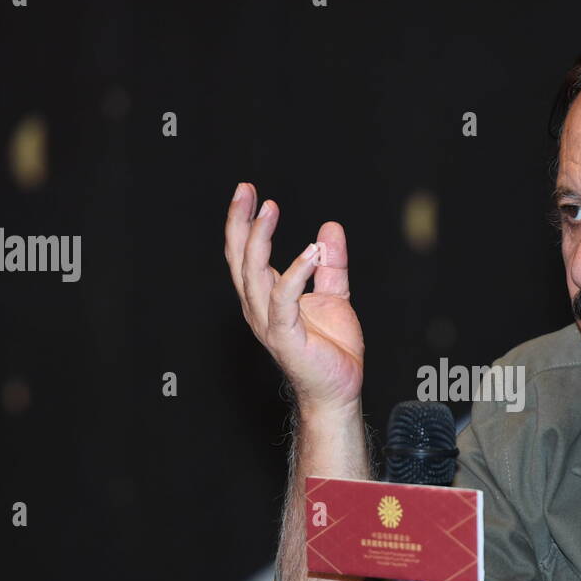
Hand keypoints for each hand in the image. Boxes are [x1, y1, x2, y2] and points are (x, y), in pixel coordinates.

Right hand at [224, 183, 363, 413]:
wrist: (339, 390)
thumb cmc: (332, 350)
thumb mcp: (334, 295)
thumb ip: (330, 264)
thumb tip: (329, 228)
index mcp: (266, 297)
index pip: (246, 254)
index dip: (244, 223)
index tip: (249, 192)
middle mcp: (259, 308)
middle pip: (240, 259)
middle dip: (240, 222)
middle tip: (246, 190)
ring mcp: (269, 323)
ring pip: (253, 274)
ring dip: (260, 240)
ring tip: (270, 210)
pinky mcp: (285, 337)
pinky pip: (283, 300)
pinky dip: (295, 273)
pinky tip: (310, 252)